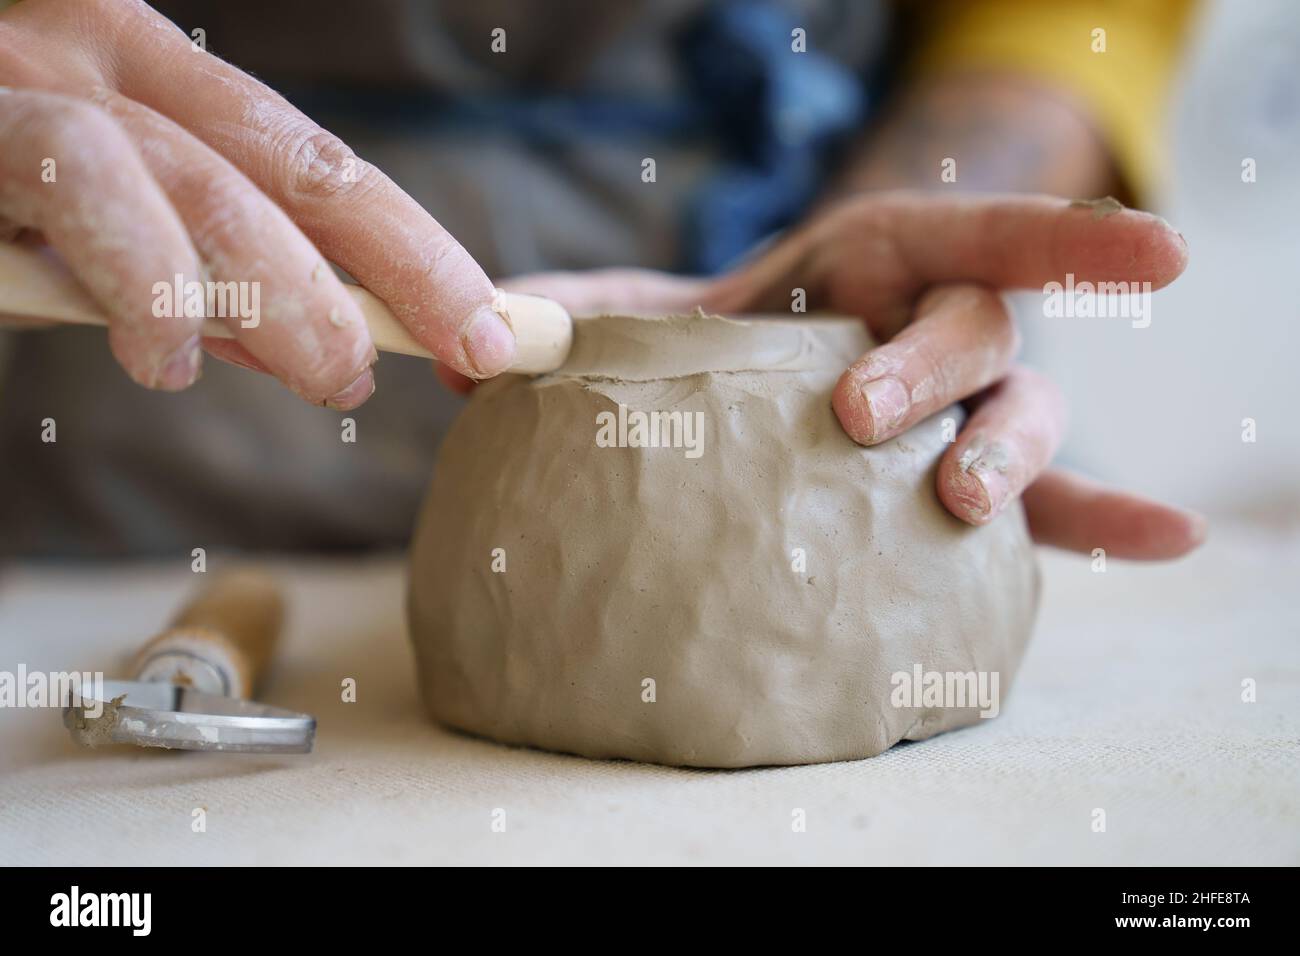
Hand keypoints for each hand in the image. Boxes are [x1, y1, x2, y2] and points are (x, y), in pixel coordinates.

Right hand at [0, 0, 513, 407]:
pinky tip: (169, 356)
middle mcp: (108, 57)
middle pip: (300, 160)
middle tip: (476, 350)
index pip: (315, 165)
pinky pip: (82, 181)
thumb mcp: (90, 226)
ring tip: (340, 377)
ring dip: (290, 290)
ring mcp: (36, 71)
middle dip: (407, 263)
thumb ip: (193, 276)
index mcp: (153, 80)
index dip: (415, 249)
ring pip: (208, 176)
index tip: (490, 329)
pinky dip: (145, 275)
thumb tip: (303, 349)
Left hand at [497, 192, 1206, 560]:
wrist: (763, 369)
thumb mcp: (654, 316)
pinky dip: (1104, 522)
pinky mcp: (972, 481)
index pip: (967, 236)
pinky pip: (1056, 501)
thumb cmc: (724, 335)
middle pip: (982, 331)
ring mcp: (966, 410)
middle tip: (858, 415)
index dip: (1058, 235)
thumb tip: (475, 348)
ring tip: (957, 502)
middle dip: (933, 369)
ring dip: (1011, 456)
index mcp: (874, 264)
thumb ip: (575, 320)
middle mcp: (939, 330)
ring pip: (1026, 416)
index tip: (1156, 254)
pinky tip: (1169, 546)